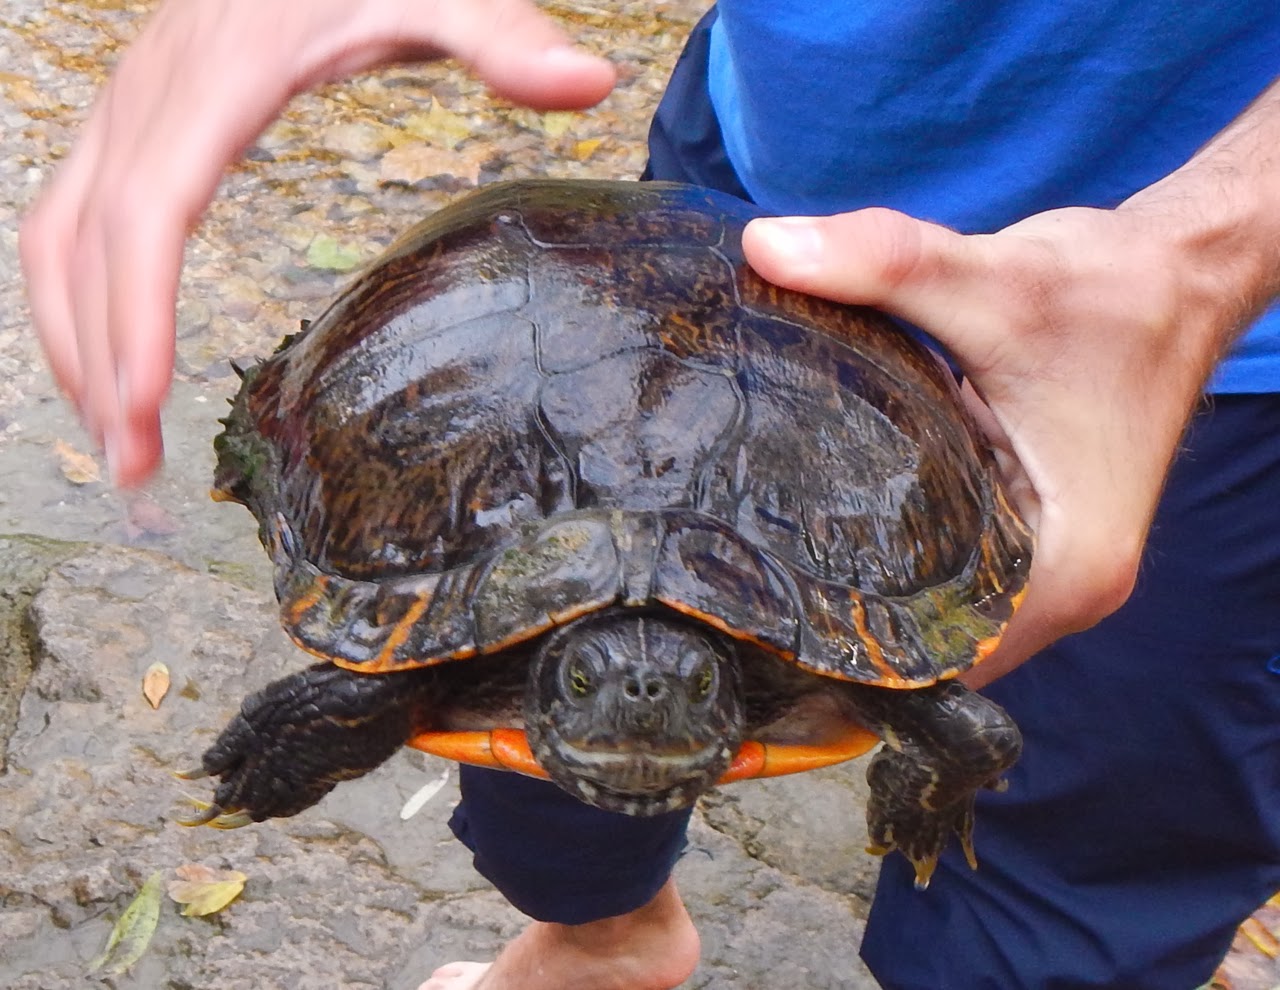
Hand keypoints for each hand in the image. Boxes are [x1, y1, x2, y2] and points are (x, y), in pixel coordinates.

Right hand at [21, 0, 614, 487]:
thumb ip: (503, 37)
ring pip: (59, 234)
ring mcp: (131, 106)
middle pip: (87, 244)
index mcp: (218, 78)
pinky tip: (108, 353)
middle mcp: (152, 95)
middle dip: (98, 362)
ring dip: (71, 339)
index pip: (151, 211)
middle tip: (133, 470)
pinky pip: (73, 216)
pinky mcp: (134, 120)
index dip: (137, 312)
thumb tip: (594, 82)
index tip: (144, 407)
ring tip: (114, 435)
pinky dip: (77, 296)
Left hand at [742, 204, 1234, 683]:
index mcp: (1070, 569)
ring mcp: (1047, 563)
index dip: (849, 652)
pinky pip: (947, 560)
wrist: (1178, 274)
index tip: (764, 618)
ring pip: (936, 605)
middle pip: (930, 644)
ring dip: (865, 584)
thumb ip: (884, 264)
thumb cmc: (1115, 292)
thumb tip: (766, 248)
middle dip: (842, 622)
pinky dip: (893, 543)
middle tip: (744, 587)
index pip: (939, 657)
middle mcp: (1062, 587)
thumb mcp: (997, 280)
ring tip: (764, 560)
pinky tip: (822, 516)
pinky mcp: (1028, 529)